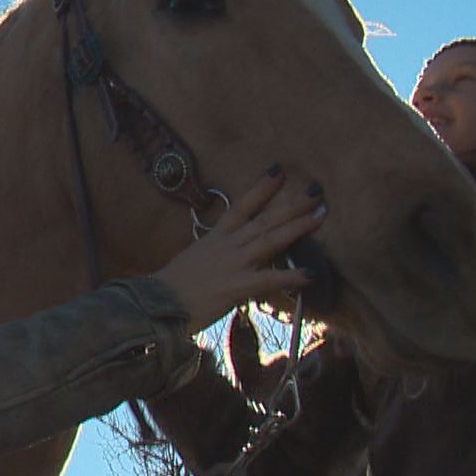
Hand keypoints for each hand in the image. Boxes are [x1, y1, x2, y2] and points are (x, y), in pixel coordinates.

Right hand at [150, 168, 324, 334]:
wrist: (156, 304)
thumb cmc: (174, 286)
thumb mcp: (197, 259)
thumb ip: (217, 252)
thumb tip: (232, 251)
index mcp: (217, 238)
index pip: (242, 206)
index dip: (262, 188)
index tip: (279, 171)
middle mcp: (228, 246)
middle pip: (264, 219)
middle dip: (292, 204)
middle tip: (316, 190)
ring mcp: (233, 264)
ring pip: (269, 240)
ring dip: (297, 227)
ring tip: (320, 215)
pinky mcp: (235, 287)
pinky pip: (267, 280)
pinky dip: (289, 277)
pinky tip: (310, 273)